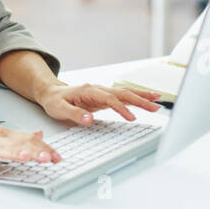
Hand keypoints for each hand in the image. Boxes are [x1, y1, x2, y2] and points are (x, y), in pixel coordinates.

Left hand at [36, 82, 162, 125]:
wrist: (51, 93)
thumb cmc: (55, 101)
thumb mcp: (59, 109)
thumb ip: (74, 114)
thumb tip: (88, 119)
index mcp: (89, 91)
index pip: (110, 99)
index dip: (121, 108)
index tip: (131, 118)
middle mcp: (99, 89)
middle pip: (123, 93)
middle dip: (140, 99)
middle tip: (156, 107)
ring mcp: (103, 93)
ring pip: (126, 93)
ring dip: (142, 96)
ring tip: (158, 101)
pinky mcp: (105, 98)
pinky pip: (123, 97)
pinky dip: (136, 98)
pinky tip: (146, 101)